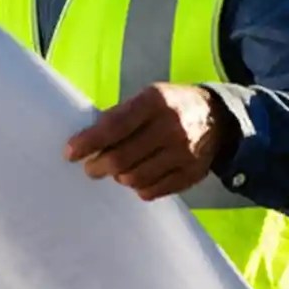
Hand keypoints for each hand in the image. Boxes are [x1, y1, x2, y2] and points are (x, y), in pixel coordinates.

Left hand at [64, 83, 229, 200]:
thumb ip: (120, 115)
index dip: (88, 142)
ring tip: (115, 170)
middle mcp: (171, 128)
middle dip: (98, 166)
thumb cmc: (171, 105)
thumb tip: (87, 139)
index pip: (114, 127)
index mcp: (155, 102)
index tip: (70, 153)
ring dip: (118, 177)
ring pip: (135, 178)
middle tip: (91, 167)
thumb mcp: (148, 97)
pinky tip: (136, 177)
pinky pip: (153, 191)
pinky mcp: (191, 175)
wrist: (217, 118)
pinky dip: (138, 187)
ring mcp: (183, 154)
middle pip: (122, 158)